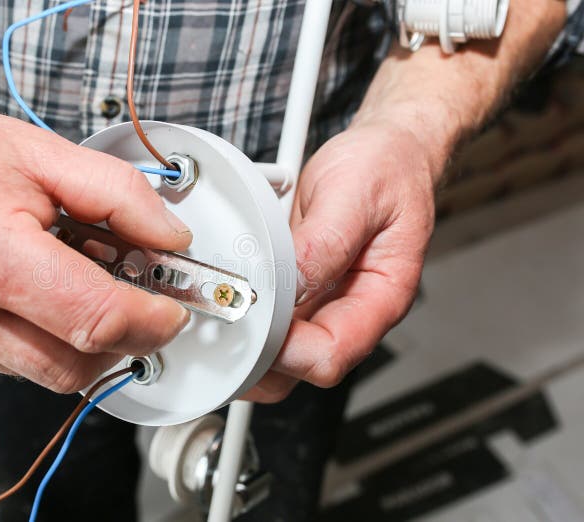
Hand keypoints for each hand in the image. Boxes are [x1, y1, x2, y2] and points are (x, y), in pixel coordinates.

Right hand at [0, 85, 192, 392]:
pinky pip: (11, 365)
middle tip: (136, 294)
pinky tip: (27, 291)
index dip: (150, 321)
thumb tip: (172, 241)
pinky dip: (39, 337)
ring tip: (70, 277)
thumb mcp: (44, 153)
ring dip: (79, 336)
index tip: (172, 310)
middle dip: (123, 336)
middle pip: (76, 364)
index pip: (94, 320)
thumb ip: (122, 198)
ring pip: (47, 372)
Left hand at [245, 119, 437, 401]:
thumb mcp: (355, 194)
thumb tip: (288, 285)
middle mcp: (352, 308)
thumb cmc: (387, 167)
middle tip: (223, 326)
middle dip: (260, 357)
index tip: (254, 322)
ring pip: (283, 351)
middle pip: (303, 366)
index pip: (333, 354)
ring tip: (219, 309)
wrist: (386, 149)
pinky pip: (272, 318)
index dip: (288, 350)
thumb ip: (323, 244)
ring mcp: (325, 301)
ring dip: (249, 340)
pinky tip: (228, 294)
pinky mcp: (303, 288)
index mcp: (381, 297)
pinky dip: (247, 313)